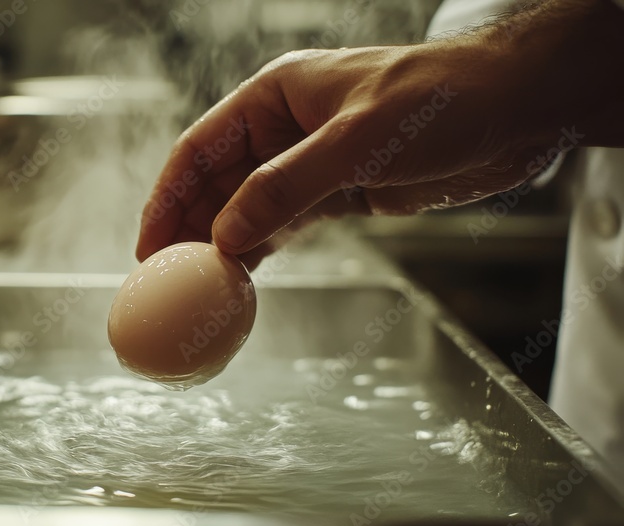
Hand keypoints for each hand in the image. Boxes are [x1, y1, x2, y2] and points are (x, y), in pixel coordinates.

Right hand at [136, 0, 623, 267]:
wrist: (516, 108)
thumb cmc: (442, 100)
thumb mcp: (359, 141)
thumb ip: (287, 187)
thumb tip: (226, 236)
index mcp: (276, 96)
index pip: (200, 149)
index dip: (167, 198)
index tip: (147, 246)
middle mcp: (285, 128)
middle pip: (217, 184)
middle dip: (189, 230)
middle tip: (166, 281)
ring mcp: (311, 162)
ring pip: (249, 209)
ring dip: (224, 247)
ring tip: (199, 291)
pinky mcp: (341, 192)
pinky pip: (286, 226)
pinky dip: (263, 252)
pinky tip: (244, 280)